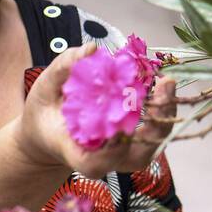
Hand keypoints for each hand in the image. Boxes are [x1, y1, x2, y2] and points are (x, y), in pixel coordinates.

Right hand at [15, 42, 177, 177]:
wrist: (48, 131)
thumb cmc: (46, 112)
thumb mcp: (44, 88)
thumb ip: (63, 69)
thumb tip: (91, 49)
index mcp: (74, 153)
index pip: (94, 163)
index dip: (110, 151)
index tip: (122, 128)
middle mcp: (103, 159)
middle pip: (136, 156)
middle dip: (156, 125)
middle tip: (164, 87)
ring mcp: (121, 154)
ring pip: (151, 145)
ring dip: (164, 115)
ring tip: (167, 84)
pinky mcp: (132, 144)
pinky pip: (154, 133)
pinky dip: (161, 110)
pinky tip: (163, 85)